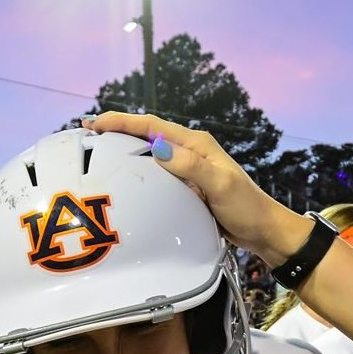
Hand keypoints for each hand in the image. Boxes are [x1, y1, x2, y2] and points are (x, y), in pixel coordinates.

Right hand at [84, 113, 313, 263]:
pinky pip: (156, 178)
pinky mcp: (187, 189)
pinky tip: (126, 185)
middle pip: (148, 136)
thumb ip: (191, 166)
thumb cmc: (246, 207)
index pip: (153, 126)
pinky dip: (138, 175)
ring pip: (149, 156)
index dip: (123, 122)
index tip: (96, 123)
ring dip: (125, 153)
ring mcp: (188, 171)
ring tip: (99, 156)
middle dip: (118, 132)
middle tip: (89, 135)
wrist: (263, 231)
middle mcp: (190, 153)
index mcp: (197, 145)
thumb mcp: (219, 185)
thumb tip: (158, 149)